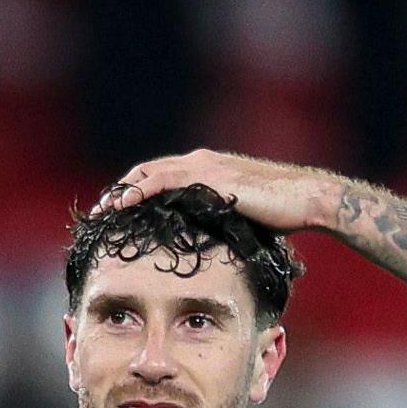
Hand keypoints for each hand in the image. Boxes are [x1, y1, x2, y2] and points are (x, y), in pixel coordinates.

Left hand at [96, 150, 339, 233]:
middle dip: (120, 191)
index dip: (135, 191)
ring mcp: (205, 167)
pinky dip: (140, 191)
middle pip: (147, 170)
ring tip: (102, 212)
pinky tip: (124, 206)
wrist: (306, 200)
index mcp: (207, 169)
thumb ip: (218, 221)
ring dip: (123, 192)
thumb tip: (205, 245)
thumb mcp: (241, 216)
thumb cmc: (282, 213)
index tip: (116, 212)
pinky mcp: (210, 177)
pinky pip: (164, 180)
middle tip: (100, 213)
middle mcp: (201, 162)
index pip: (160, 175)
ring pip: (150, 172)